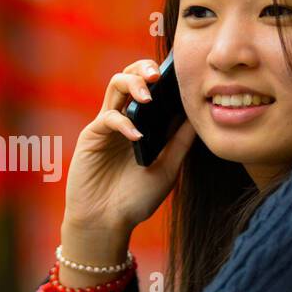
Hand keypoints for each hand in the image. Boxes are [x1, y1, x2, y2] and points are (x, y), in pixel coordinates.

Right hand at [63, 58, 196, 237]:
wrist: (106, 222)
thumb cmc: (135, 199)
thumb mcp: (167, 169)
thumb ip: (180, 142)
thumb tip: (198, 116)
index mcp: (144, 124)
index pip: (153, 89)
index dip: (165, 77)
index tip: (182, 74)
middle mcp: (126, 119)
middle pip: (131, 77)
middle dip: (144, 69)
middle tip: (159, 74)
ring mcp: (108, 125)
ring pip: (116, 85)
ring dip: (132, 83)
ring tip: (148, 95)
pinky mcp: (92, 136)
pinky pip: (108, 117)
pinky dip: (124, 122)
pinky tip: (137, 136)